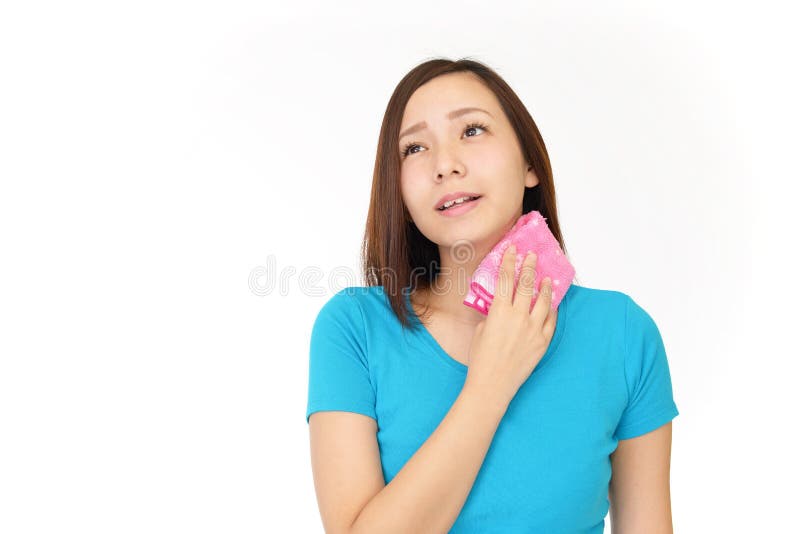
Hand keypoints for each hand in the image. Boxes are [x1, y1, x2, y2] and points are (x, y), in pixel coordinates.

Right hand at [463, 245, 558, 407]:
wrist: (492, 384)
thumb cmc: (480, 358)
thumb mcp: (481, 330)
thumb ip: (493, 314)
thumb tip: (501, 305)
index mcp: (499, 311)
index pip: (505, 278)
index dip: (509, 261)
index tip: (513, 249)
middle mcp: (518, 316)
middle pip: (526, 284)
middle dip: (529, 266)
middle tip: (532, 255)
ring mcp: (533, 329)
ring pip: (543, 300)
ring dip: (545, 286)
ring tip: (546, 277)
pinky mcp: (543, 342)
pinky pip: (551, 320)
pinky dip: (551, 309)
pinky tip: (552, 303)